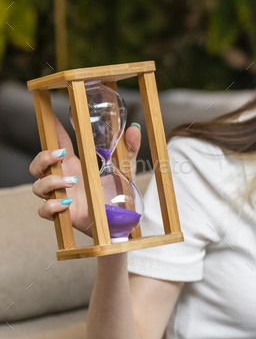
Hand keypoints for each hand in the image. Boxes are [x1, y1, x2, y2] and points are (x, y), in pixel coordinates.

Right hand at [30, 115, 140, 234]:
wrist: (120, 221)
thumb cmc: (117, 194)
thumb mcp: (125, 169)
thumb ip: (129, 149)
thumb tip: (135, 128)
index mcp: (74, 165)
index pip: (57, 144)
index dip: (53, 131)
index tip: (52, 117)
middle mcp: (63, 179)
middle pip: (37, 165)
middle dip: (43, 157)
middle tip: (62, 155)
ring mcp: (61, 197)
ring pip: (38, 186)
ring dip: (51, 181)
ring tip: (72, 181)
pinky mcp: (62, 215)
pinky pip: (44, 210)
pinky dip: (51, 206)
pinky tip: (67, 203)